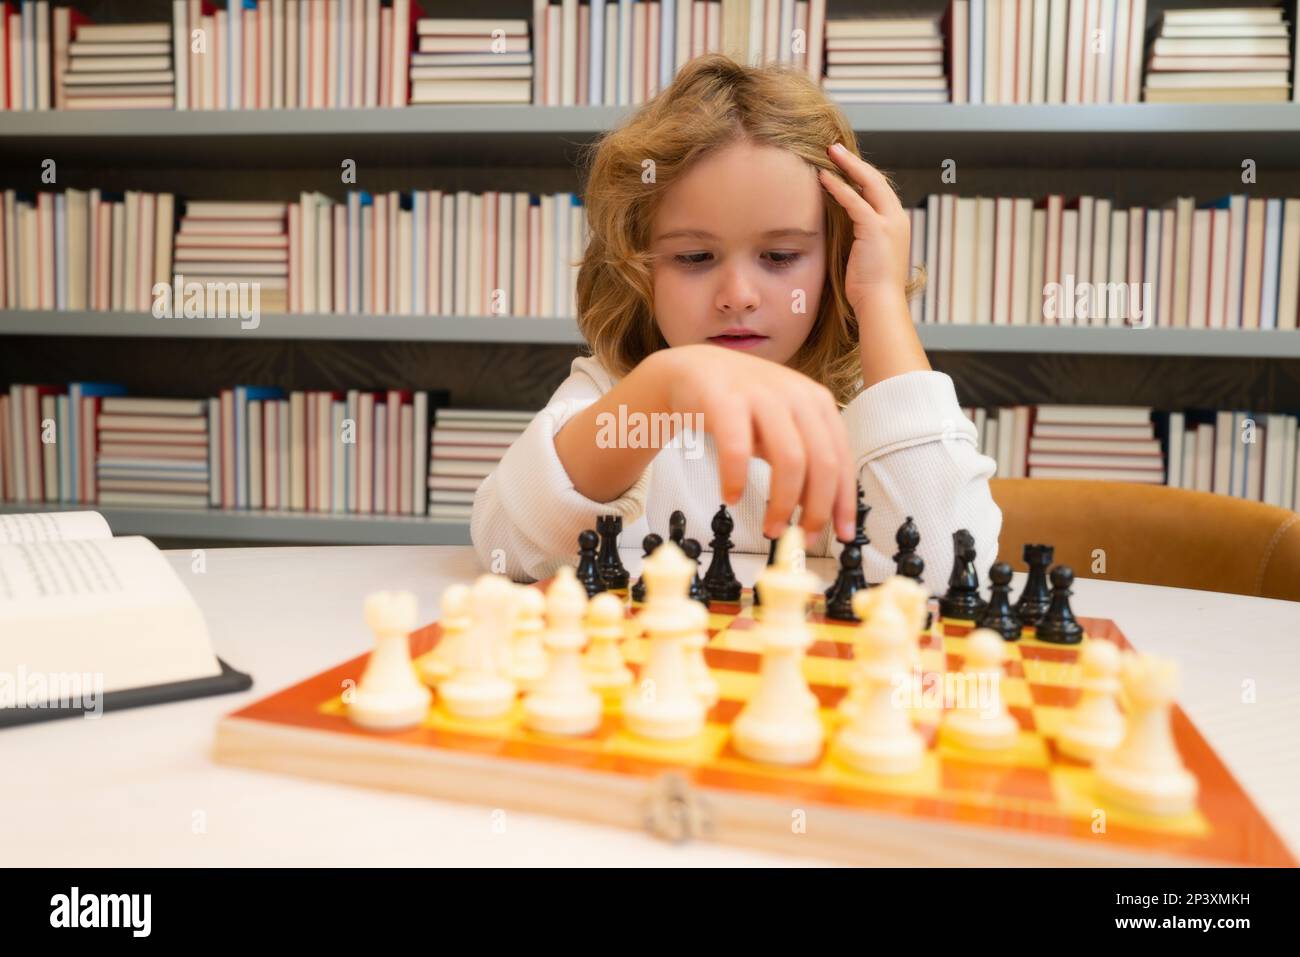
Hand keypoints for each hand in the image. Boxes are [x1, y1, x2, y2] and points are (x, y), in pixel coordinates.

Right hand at [654, 345, 857, 542]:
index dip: (844, 501)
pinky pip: (737, 450)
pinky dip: (736, 480)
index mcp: (816, 402)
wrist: (691, 370)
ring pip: (789, 459)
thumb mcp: (781, 426)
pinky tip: (731, 497)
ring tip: (770, 528)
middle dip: (816, 509)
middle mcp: (795, 395)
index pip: (841, 458)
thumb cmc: (740, 406)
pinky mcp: (725, 400)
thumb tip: (818, 509)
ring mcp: (761, 395)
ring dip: (781, 504)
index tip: (842, 533)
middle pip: (822, 462)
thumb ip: (802, 459)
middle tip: (802, 538)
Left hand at [816, 142, 912, 304]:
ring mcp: (889, 222)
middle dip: (854, 162)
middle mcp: (897, 219)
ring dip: (847, 166)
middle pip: (876, 180)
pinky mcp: (876, 229)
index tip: (844, 164)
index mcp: (897, 225)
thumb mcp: (868, 257)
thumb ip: (861, 239)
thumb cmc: (871, 288)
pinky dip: (838, 187)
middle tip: (834, 148)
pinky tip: (824, 177)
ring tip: (829, 152)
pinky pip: (854, 201)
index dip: (861, 175)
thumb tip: (844, 232)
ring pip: (868, 183)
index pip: (879, 191)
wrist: (881, 304)